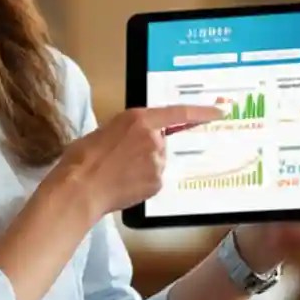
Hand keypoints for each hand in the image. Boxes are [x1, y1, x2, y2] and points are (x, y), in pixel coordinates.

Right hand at [43, 105, 224, 218]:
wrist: (81, 187)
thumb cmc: (83, 157)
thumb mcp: (105, 130)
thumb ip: (128, 130)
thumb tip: (134, 137)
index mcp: (139, 119)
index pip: (178, 113)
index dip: (201, 112)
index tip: (218, 112)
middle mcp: (154, 138)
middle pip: (160, 141)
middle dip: (146, 148)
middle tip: (121, 157)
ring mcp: (157, 162)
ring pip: (156, 161)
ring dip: (144, 165)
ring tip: (117, 172)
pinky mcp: (156, 182)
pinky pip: (154, 179)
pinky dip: (143, 182)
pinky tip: (123, 184)